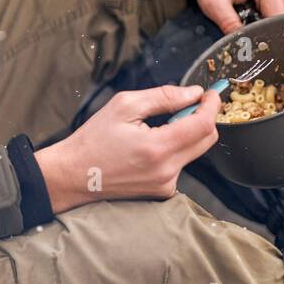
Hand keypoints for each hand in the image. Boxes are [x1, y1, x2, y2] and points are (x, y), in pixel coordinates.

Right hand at [34, 84, 221, 214]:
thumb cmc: (93, 139)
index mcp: (157, 148)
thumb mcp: (124, 106)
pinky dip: (175, 149)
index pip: (203, 125)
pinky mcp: (162, 192)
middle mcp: (167, 171)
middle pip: (207, 140)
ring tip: (160, 125)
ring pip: (195, 151)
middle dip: (203, 117)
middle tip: (189, 102)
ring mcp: (166, 185)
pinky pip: (181, 164)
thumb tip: (193, 93)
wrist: (72, 176)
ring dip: (187, 133)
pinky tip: (151, 145)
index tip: (210, 92)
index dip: (211, 105)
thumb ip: (163, 97)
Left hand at [178, 0, 283, 33]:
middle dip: (265, 28)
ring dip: (267, 21)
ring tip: (249, 13)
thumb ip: (228, 24)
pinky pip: (282, 11)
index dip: (266, 34)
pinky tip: (256, 9)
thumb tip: (243, 45)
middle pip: (282, 20)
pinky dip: (269, 15)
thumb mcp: (213, 3)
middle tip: (245, 24)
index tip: (252, 41)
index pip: (278, 19)